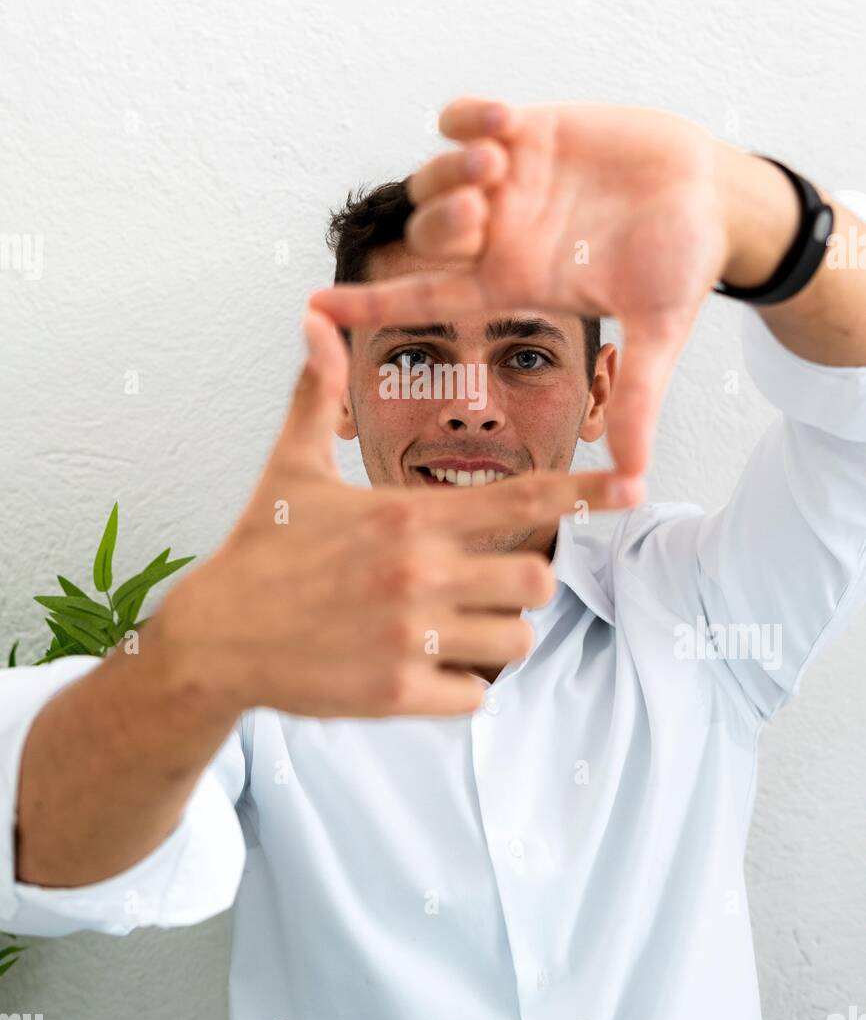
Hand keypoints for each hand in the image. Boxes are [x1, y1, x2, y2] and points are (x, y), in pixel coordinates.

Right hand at [157, 309, 644, 718]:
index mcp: (407, 516)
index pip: (519, 496)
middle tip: (486, 582)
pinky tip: (425, 669)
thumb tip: (315, 322)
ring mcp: (410, 638)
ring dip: (497, 637)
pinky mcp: (396, 695)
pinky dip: (462, 687)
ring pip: (515, 642)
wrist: (213, 639)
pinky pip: (476, 697)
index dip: (584, 491)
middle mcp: (418, 574)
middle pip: (537, 577)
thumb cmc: (260, 548)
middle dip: (524, 581)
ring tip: (454, 628)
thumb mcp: (290, 466)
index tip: (633, 485)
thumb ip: (315, 394)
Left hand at [310, 99, 729, 472]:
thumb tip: (635, 480)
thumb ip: (639, 397)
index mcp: (514, 282)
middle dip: (437, 219)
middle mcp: (500, 233)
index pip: (425, 296)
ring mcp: (510, 181)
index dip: (368, 303)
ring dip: (452, 170)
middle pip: (425, 231)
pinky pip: (468, 119)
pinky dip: (467, 116)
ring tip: (501, 164)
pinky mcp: (529, 130)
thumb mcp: (659, 330)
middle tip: (479, 212)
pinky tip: (498, 119)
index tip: (311, 309)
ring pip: (438, 174)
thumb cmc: (682, 264)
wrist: (713, 197)